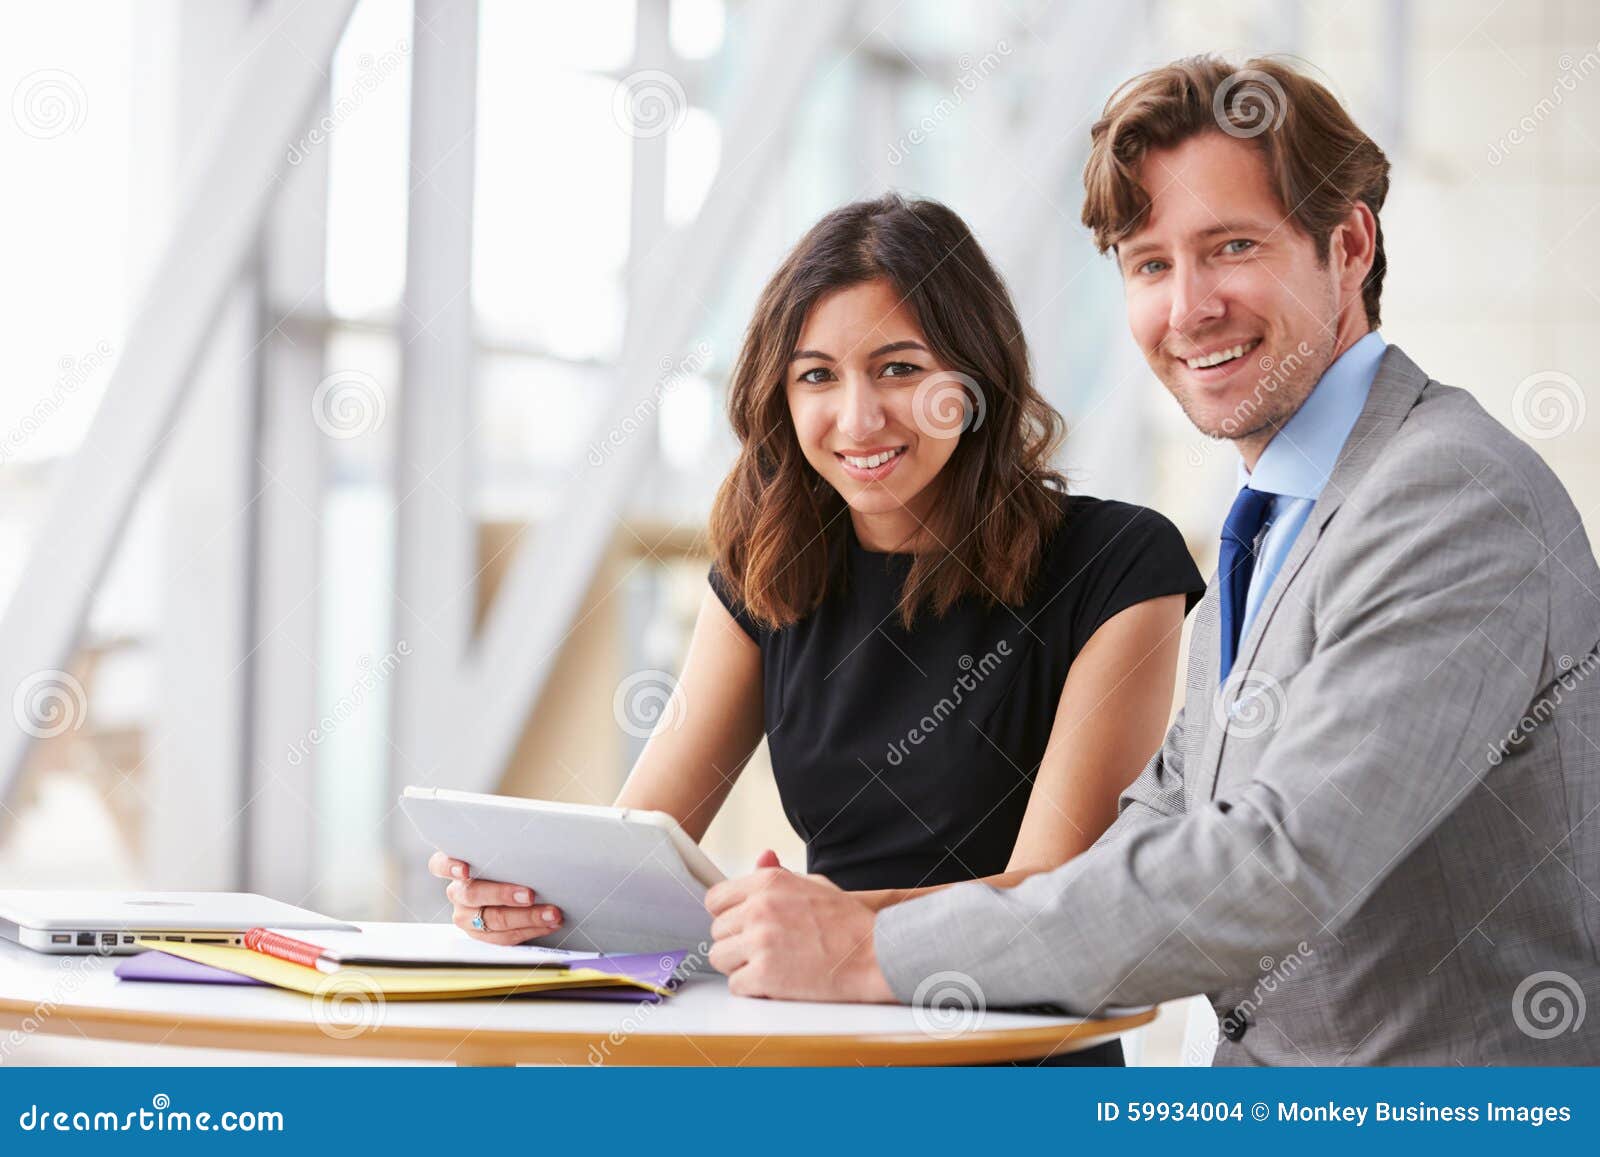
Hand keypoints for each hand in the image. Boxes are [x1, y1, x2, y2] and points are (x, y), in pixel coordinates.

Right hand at [426, 851, 563, 944]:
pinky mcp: (483, 935)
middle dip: (504, 894)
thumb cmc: (509, 866)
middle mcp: (458, 893)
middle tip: (529, 895)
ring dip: (527, 917)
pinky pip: (504, 937)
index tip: (464, 870)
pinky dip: (531, 930)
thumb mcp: (504, 856)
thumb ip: (506, 854)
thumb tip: (535, 844)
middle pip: (473, 895)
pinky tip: (549, 923)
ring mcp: (468, 917)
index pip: (440, 865)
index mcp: (455, 868)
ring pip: (493, 920)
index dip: (450, 867)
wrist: (518, 891)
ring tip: (551, 913)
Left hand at [705, 849, 894, 1002]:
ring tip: (770, 966)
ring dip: (740, 966)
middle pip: (717, 931)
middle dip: (736, 943)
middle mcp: (759, 908)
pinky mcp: (764, 974)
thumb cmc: (848, 923)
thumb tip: (761, 856)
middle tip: (764, 950)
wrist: (875, 954)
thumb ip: (779, 874)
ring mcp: (760, 941)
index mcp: (767, 882)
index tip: (741, 926)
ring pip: (720, 958)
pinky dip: (752, 988)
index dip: (727, 915)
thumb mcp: (814, 884)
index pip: (715, 898)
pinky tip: (776, 982)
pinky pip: (735, 984)